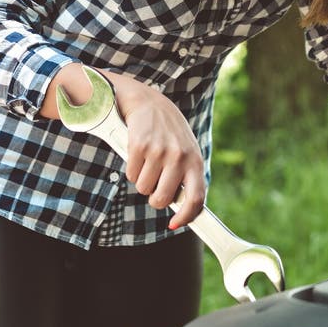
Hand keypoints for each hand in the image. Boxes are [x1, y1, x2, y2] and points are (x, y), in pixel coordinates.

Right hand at [105, 71, 204, 228]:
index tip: (175, 224)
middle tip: (155, 184)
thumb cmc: (170, 133)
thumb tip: (182, 210)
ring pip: (144, 188)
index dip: (186, 217)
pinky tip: (139, 153)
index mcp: (195, 160)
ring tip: (149, 161)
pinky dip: (132, 169)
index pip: (196, 198)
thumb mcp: (186, 151)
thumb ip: (187, 177)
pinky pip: (131, 175)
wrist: (150, 102)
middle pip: (162, 199)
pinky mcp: (139, 146)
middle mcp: (179, 157)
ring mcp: (159, 151)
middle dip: (155, 198)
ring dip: (143, 180)